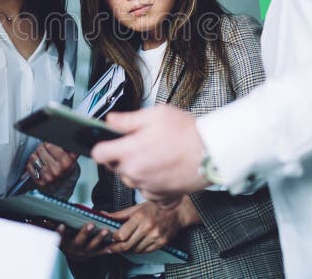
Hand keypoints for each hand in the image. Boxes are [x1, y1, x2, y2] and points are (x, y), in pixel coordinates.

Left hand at [26, 142, 78, 187]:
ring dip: (36, 155)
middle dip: (42, 148)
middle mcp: (56, 170)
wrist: (64, 178)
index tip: (50, 146)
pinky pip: (29, 166)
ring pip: (33, 156)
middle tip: (46, 151)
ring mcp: (47, 177)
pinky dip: (31, 164)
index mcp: (65, 162)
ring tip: (42, 157)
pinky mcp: (40, 182)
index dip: (49, 143)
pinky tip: (38, 165)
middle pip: (40, 149)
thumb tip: (58, 136)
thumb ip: (67, 144)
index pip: (49, 145)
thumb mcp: (71, 153)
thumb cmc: (66, 163)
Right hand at [57, 223, 111, 261]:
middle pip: (79, 242)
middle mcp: (74, 249)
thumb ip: (59, 223)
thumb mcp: (62, 231)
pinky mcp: (95, 253)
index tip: (61, 225)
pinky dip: (108, 247)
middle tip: (91, 225)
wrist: (75, 254)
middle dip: (85, 233)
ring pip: (92, 246)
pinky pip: (102, 251)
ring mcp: (85, 252)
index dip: (60, 233)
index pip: (60, 238)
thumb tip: (56, 212)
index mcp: (64, 244)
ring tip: (105, 230)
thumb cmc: (67, 237)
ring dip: (99, 238)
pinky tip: (113, 242)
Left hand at [91, 105, 207, 198]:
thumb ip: (128, 120)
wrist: (212, 152)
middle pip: (115, 168)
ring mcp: (148, 187)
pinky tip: (164, 172)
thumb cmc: (187, 132)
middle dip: (123, 157)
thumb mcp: (156, 114)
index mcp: (130, 151)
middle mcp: (136, 172)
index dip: (102, 147)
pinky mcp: (162, 197)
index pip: (99, 154)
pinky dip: (153, 185)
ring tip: (157, 157)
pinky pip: (148, 193)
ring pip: (132, 180)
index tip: (108, 144)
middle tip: (141, 145)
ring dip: (138, 171)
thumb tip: (110, 121)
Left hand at [104, 197, 199, 253]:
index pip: (121, 234)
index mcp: (140, 217)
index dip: (114, 238)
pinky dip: (138, 250)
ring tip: (123, 246)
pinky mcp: (161, 243)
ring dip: (128, 249)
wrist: (178, 211)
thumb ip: (120, 214)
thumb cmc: (156, 207)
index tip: (112, 237)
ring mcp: (155, 236)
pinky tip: (136, 245)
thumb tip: (104, 215)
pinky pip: (145, 251)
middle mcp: (147, 228)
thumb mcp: (137, 207)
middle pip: (127, 245)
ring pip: (136, 250)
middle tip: (110, 248)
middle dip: (116, 248)